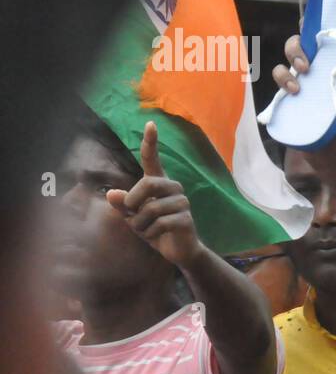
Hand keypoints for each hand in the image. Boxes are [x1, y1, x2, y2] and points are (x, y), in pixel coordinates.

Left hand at [106, 121, 204, 268]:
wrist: (178, 250)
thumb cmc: (154, 228)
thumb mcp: (132, 216)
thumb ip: (122, 205)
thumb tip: (112, 194)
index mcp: (158, 183)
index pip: (152, 159)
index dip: (150, 142)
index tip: (150, 123)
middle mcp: (172, 188)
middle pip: (148, 183)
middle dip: (133, 202)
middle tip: (131, 214)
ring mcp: (182, 203)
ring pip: (151, 209)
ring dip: (140, 224)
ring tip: (145, 230)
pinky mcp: (186, 219)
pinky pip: (159, 223)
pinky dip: (150, 233)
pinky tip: (156, 236)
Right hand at [272, 34, 335, 172]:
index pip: (324, 39)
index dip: (318, 28)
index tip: (319, 29)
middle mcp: (318, 71)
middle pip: (300, 44)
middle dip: (299, 46)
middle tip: (308, 62)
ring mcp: (302, 84)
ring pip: (286, 59)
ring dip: (291, 61)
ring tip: (302, 77)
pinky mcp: (289, 98)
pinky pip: (278, 79)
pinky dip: (282, 79)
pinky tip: (294, 90)